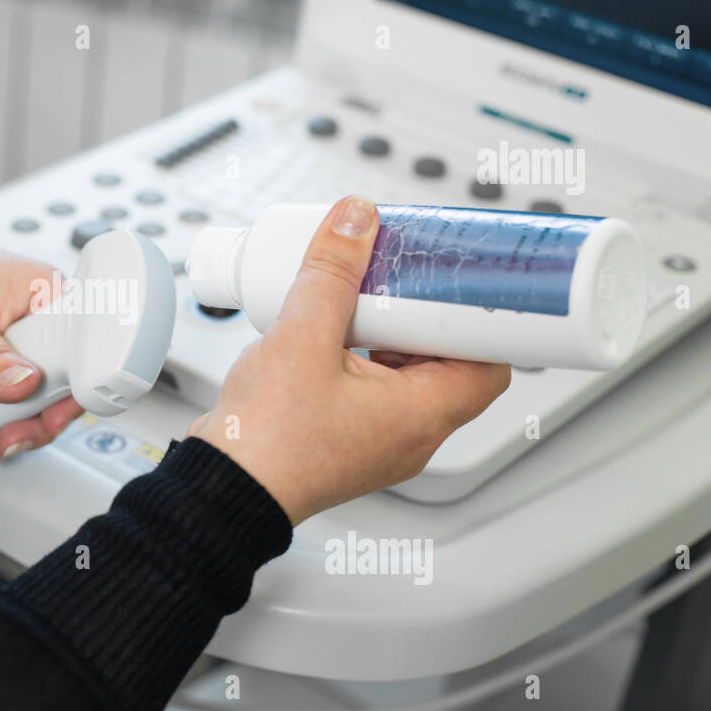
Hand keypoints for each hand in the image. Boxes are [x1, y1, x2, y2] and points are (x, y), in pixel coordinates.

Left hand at [0, 228, 82, 465]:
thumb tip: (24, 383)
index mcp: (43, 294)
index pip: (80, 349)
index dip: (70, 390)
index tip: (47, 417)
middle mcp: (36, 321)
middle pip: (60, 385)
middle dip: (34, 421)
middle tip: (9, 439)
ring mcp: (15, 348)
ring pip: (33, 403)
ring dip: (10, 432)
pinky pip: (7, 406)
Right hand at [187, 196, 510, 524]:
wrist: (220, 488)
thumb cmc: (268, 441)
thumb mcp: (301, 337)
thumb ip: (331, 272)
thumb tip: (355, 221)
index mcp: (422, 416)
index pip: (489, 363)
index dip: (479, 318)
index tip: (455, 283)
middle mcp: (409, 435)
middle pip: (444, 363)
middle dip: (421, 315)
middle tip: (399, 278)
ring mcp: (376, 442)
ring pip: (403, 376)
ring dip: (385, 334)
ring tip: (356, 299)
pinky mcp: (344, 441)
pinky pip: (369, 391)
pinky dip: (357, 357)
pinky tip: (326, 333)